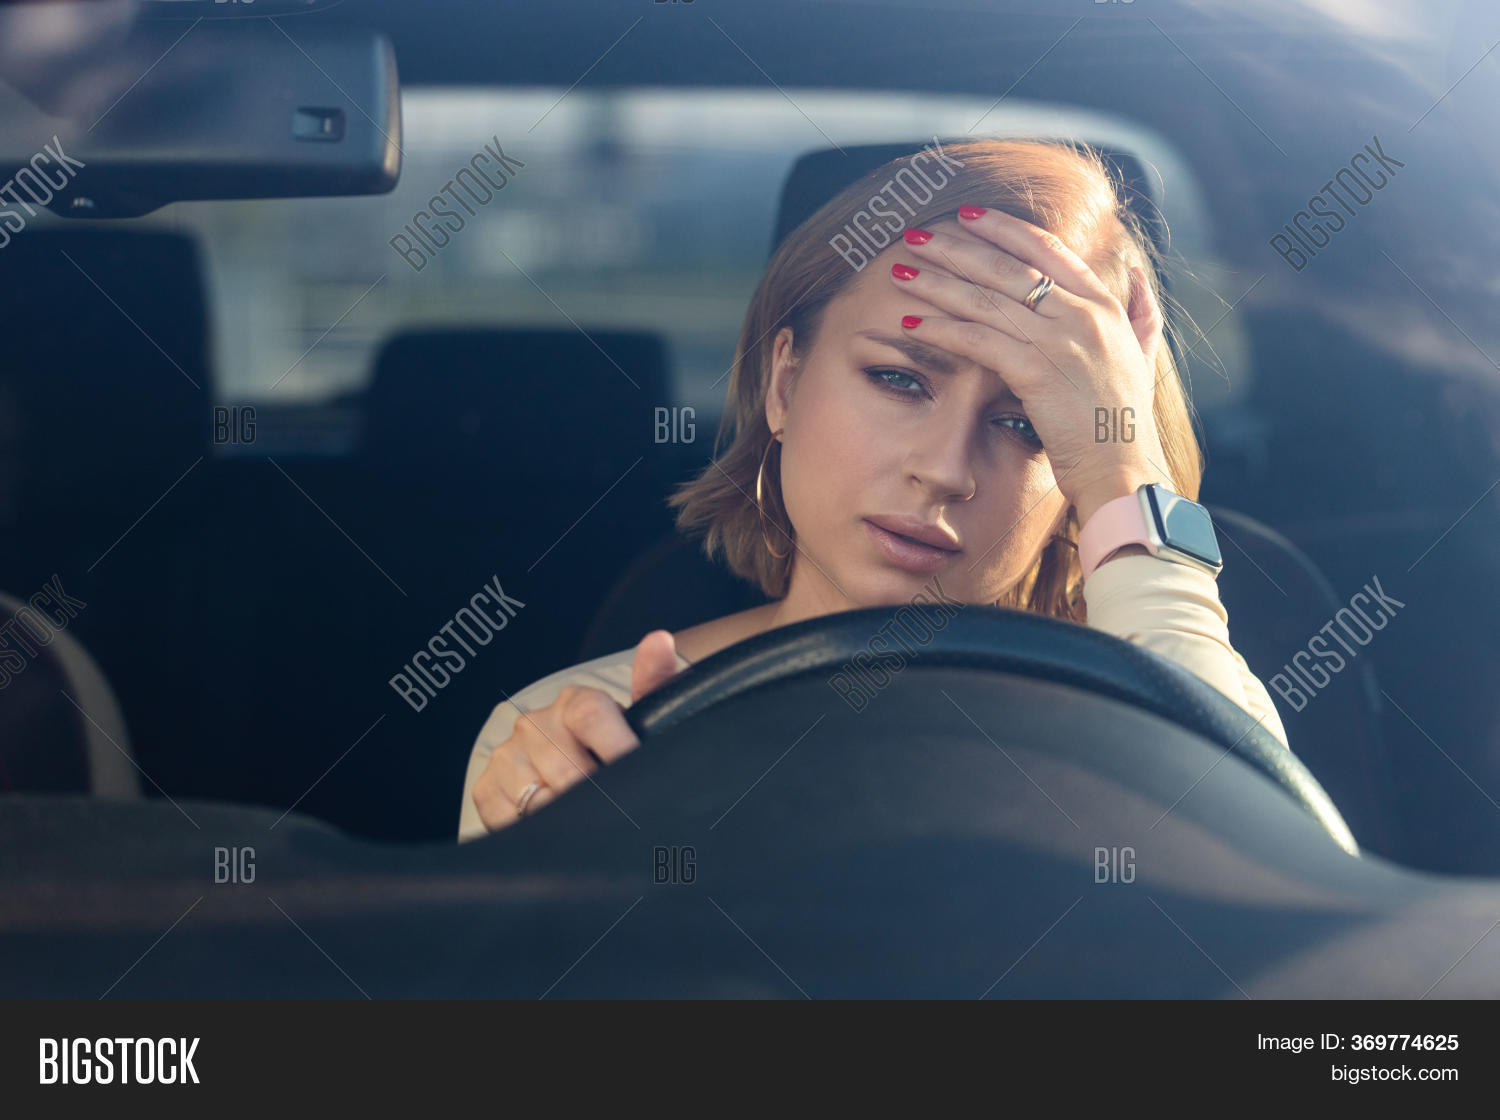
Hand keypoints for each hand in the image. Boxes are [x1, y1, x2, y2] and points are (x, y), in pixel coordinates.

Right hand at [470, 630, 681, 830]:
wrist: (587, 777)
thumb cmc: (623, 747)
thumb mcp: (647, 718)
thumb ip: (656, 682)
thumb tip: (659, 641)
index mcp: (575, 702)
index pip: (590, 715)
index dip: (617, 749)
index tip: (637, 776)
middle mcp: (534, 723)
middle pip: (568, 770)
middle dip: (598, 798)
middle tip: (620, 812)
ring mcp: (506, 755)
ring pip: (540, 801)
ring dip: (569, 819)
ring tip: (592, 821)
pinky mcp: (486, 789)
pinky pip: (509, 821)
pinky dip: (536, 833)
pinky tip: (559, 826)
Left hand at [891, 208, 1171, 523]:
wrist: (1123, 469)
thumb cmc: (1123, 421)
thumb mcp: (1142, 355)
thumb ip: (1140, 311)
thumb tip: (1137, 274)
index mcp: (1103, 304)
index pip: (1046, 248)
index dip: (1002, 228)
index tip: (966, 215)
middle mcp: (1082, 314)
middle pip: (1007, 266)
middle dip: (956, 248)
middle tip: (915, 236)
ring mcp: (1060, 341)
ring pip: (986, 299)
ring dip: (938, 282)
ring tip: (901, 272)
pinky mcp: (1037, 372)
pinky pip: (978, 340)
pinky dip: (942, 329)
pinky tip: (911, 323)